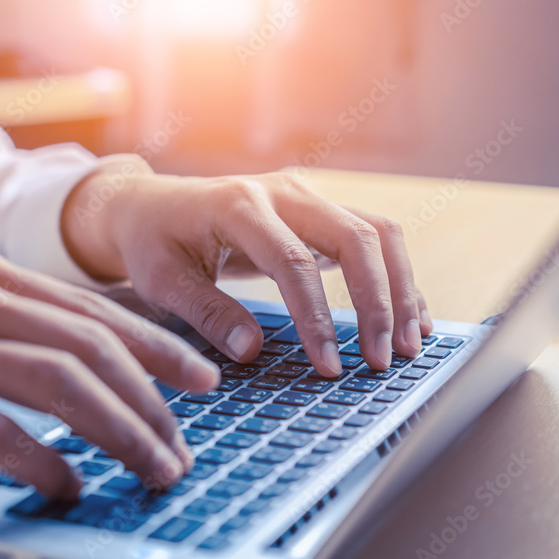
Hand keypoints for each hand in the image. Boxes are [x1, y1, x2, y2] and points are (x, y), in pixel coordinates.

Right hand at [0, 240, 220, 498]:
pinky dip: (45, 461)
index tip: (197, 379)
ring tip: (154, 466)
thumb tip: (56, 363)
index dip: (154, 345)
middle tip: (186, 439)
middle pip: (88, 343)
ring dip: (119, 429)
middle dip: (153, 396)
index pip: (86, 306)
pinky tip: (68, 485)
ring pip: (59, 382)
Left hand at [62, 157, 432, 376]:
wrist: (149, 207)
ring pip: (376, 232)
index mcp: (238, 205)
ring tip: (409, 345)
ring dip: (399, 288)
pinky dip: (395, 276)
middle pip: (354, 237)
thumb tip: (252, 351)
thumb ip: (207, 312)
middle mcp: (281, 191)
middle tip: (382, 361)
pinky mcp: (317, 211)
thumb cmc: (152, 244)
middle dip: (376, 302)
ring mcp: (305, 196)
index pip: (292, 262)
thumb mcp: (162, 281)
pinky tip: (409, 317)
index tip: (328, 367)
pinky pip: (372, 238)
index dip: (316, 317)